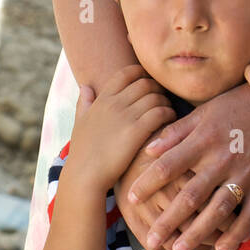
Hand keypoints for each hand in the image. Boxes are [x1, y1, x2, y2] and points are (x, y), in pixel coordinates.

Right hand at [66, 65, 176, 193]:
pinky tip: (170, 120)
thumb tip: (85, 86)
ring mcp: (125, 116)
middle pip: (144, 83)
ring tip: (168, 110)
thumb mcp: (79, 124)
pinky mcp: (136, 131)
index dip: (141, 73)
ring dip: (165, 101)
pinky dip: (168, 113)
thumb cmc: (83, 154)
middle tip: (163, 96)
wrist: (84, 177)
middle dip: (157, 87)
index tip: (149, 79)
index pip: (125, 73)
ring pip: (155, 97)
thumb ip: (84, 104)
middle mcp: (114, 104)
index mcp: (102, 100)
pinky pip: (159, 112)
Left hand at [125, 83, 249, 249]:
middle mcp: (222, 159)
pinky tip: (222, 246)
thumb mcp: (204, 113)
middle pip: (191, 195)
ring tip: (179, 249)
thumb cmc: (235, 108)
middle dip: (169, 220)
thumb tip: (148, 149)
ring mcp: (245, 174)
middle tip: (151, 241)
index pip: (169, 165)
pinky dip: (236, 232)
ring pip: (218, 209)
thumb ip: (176, 132)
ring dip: (198, 232)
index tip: (131, 198)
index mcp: (204, 140)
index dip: (148, 183)